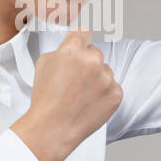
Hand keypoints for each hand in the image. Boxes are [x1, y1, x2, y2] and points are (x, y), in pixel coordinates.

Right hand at [12, 25, 122, 160]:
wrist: (54, 127)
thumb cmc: (46, 99)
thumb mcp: (43, 64)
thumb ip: (61, 50)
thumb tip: (72, 45)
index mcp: (72, 50)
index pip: (83, 33)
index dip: (79, 41)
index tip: (81, 46)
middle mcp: (92, 61)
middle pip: (94, 53)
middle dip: (86, 63)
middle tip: (75, 80)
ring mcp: (107, 77)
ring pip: (105, 71)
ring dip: (97, 79)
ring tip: (80, 94)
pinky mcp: (116, 93)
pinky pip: (113, 87)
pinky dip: (104, 93)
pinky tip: (89, 102)